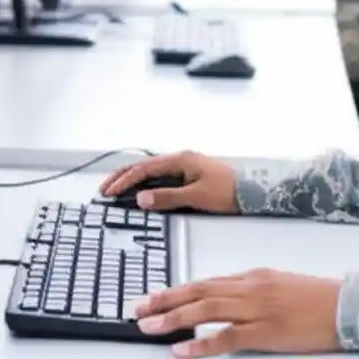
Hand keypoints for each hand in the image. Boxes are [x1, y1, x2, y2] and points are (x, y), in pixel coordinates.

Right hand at [98, 151, 237, 213]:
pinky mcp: (189, 176)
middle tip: (105, 190)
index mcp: (181, 159)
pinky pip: (161, 177)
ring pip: (152, 171)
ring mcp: (185, 167)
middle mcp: (181, 159)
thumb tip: (141, 198)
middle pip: (145, 166)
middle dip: (123, 177)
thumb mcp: (197, 197)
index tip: (110, 192)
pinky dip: (146, 184)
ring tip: (116, 190)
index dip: (125, 180)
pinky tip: (139, 192)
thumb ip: (168, 197)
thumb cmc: (228, 192)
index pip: (145, 168)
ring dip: (133, 180)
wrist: (253, 194)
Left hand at [136, 269, 340, 356]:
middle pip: (199, 291)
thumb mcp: (278, 283)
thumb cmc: (314, 298)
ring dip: (174, 317)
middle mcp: (250, 288)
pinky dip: (201, 343)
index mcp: (252, 275)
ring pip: (206, 310)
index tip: (152, 296)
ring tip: (149, 325)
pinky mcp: (265, 332)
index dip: (175, 289)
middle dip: (165, 300)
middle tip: (138, 308)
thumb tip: (220, 297)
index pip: (205, 281)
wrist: (344, 306)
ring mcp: (257, 310)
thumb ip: (249, 289)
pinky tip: (182, 349)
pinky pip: (226, 338)